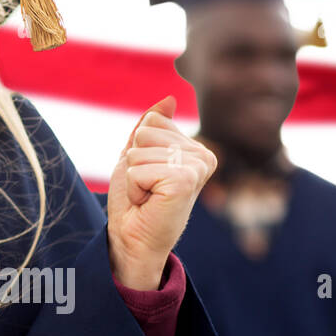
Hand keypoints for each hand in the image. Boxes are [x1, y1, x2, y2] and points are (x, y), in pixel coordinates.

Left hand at [105, 96, 216, 289]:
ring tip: (148, 196)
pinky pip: (138, 169)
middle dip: (135, 163)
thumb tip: (169, 99)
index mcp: (196, 148)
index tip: (148, 175)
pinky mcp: (185, 181)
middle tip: (147, 189)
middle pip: (145, 133)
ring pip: (139, 150)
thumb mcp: (138, 156)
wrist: (132, 236)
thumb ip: (151, 128)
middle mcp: (204, 155)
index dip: (138, 149)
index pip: (153, 122)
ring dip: (134, 177)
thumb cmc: (135, 200)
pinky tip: (149, 201)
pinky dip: (134, 186)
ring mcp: (197, 168)